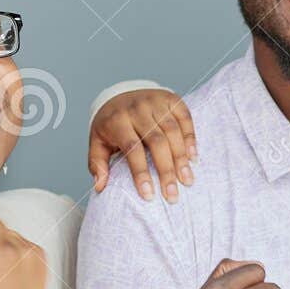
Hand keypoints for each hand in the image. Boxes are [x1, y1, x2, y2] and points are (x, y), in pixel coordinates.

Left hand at [89, 87, 196, 202]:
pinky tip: (192, 157)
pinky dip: (191, 138)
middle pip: (157, 142)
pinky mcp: (171, 98)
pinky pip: (185, 118)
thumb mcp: (97, 142)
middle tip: (172, 195)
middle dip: (166, 170)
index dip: (141, 172)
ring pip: (173, 131)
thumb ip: (97, 164)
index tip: (148, 195)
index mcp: (117, 121)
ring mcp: (156, 102)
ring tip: (187, 180)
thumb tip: (100, 187)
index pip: (132, 148)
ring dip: (181, 158)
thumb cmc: (111, 125)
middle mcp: (138, 109)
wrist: (121, 93)